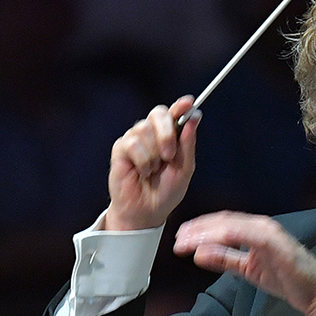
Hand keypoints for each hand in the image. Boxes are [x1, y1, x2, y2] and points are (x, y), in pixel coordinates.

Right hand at [104, 95, 199, 230]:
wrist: (147, 211)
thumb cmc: (166, 192)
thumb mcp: (184, 168)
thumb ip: (188, 142)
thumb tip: (194, 116)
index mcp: (170, 136)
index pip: (175, 113)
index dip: (180, 106)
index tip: (188, 103)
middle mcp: (152, 134)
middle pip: (158, 113)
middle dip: (166, 133)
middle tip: (169, 155)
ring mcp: (135, 139)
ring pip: (144, 129)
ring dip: (153, 154)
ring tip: (153, 170)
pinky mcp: (121, 148)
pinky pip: (133, 143)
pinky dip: (142, 160)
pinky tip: (142, 172)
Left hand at [174, 211, 315, 315]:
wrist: (314, 293)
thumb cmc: (287, 278)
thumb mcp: (246, 269)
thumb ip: (224, 259)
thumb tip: (198, 254)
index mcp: (255, 230)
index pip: (223, 224)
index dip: (200, 229)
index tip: (180, 238)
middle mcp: (261, 226)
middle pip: (223, 221)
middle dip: (197, 229)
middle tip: (177, 240)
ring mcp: (268, 232)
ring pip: (230, 225)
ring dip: (205, 232)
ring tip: (185, 242)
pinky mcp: (274, 241)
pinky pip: (245, 235)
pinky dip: (224, 237)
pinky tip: (207, 244)